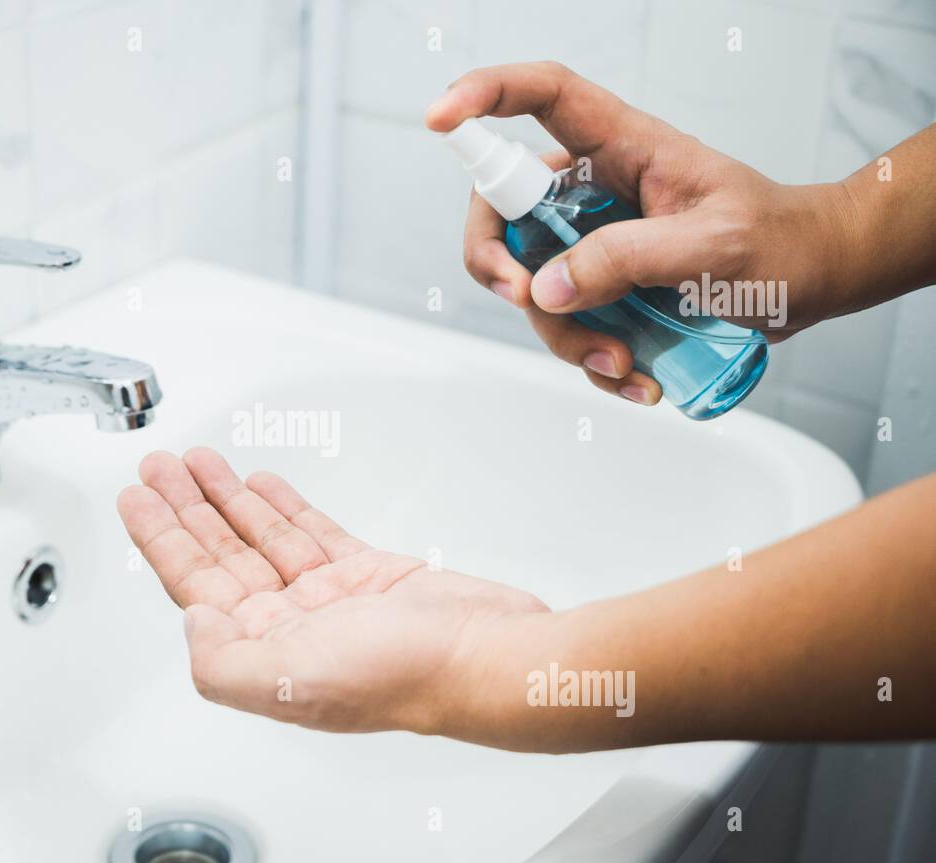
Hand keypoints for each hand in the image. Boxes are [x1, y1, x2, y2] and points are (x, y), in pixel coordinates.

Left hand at [116, 448, 549, 735]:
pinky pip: (309, 533)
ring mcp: (329, 601)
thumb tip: (189, 620)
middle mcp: (291, 628)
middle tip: (157, 467)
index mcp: (265, 653)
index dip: (160, 539)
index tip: (135, 499)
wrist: (487, 655)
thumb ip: (222, 661)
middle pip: (220, 556)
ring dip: (226, 498)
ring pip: (261, 538)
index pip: (194, 585)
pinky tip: (258, 486)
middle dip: (185, 508)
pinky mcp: (367, 577)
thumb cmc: (405, 677)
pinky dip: (282, 506)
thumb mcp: (290, 682)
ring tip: (198, 462)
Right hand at [426, 61, 854, 405]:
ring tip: (626, 362)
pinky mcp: (600, 289)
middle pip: (503, 211)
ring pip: (533, 288)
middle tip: (526, 300)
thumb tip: (549, 288)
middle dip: (500, 265)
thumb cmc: (779, 242)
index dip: (484, 95)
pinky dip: (592, 362)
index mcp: (623, 147)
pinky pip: (565, 327)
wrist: (811, 279)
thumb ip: (631, 259)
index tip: (440, 119)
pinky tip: (636, 377)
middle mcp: (593, 191)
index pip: (543, 96)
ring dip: (566, 337)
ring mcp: (591, 243)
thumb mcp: (714, 248)